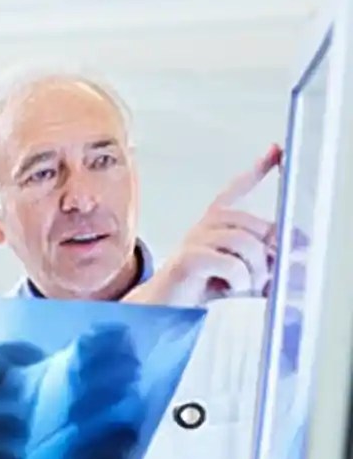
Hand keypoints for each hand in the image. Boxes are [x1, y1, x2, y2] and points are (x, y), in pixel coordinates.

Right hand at [126, 144, 281, 306]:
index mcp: (216, 224)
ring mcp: (196, 239)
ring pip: (246, 244)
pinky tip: (229, 289)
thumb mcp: (240, 270)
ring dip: (254, 273)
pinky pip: (232, 264)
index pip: (237, 190)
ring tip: (244, 287)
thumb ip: (265, 256)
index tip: (276, 150)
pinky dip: (239, 281)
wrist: (166, 308)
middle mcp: (206, 225)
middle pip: (256, 227)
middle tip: (262, 279)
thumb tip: (293, 247)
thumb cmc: (201, 288)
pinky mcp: (189, 258)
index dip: (258, 169)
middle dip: (268, 256)